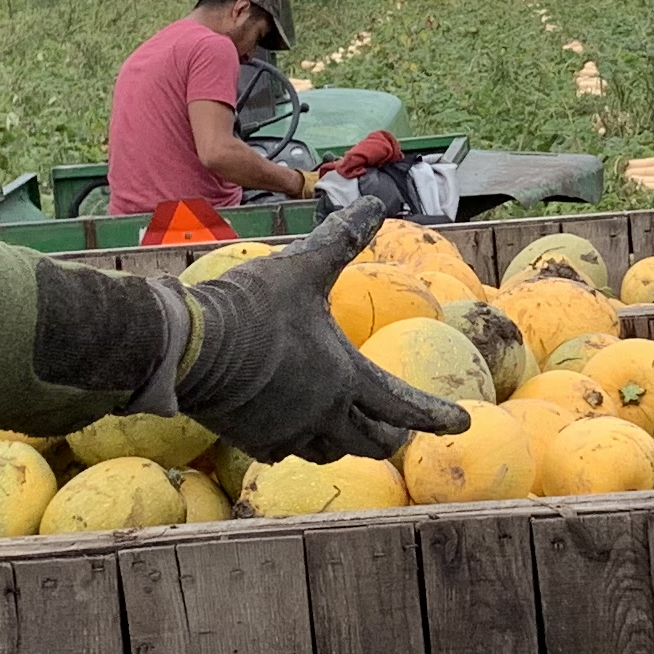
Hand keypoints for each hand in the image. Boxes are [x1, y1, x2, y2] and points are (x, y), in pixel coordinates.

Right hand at [169, 202, 471, 462]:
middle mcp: (324, 414)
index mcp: (345, 377)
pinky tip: (293, 428)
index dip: (436, 414)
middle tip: (399, 428)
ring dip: (347, 441)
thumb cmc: (253, 306)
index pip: (404, 405)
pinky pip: (287, 450)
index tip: (462, 421)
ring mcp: (288, 433)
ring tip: (349, 428)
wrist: (191, 346)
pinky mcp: (253, 440)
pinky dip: (299, 441)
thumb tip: (375, 203)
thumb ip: (342, 238)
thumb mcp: (304, 266)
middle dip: (391, 435)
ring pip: (331, 450)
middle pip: (371, 441)